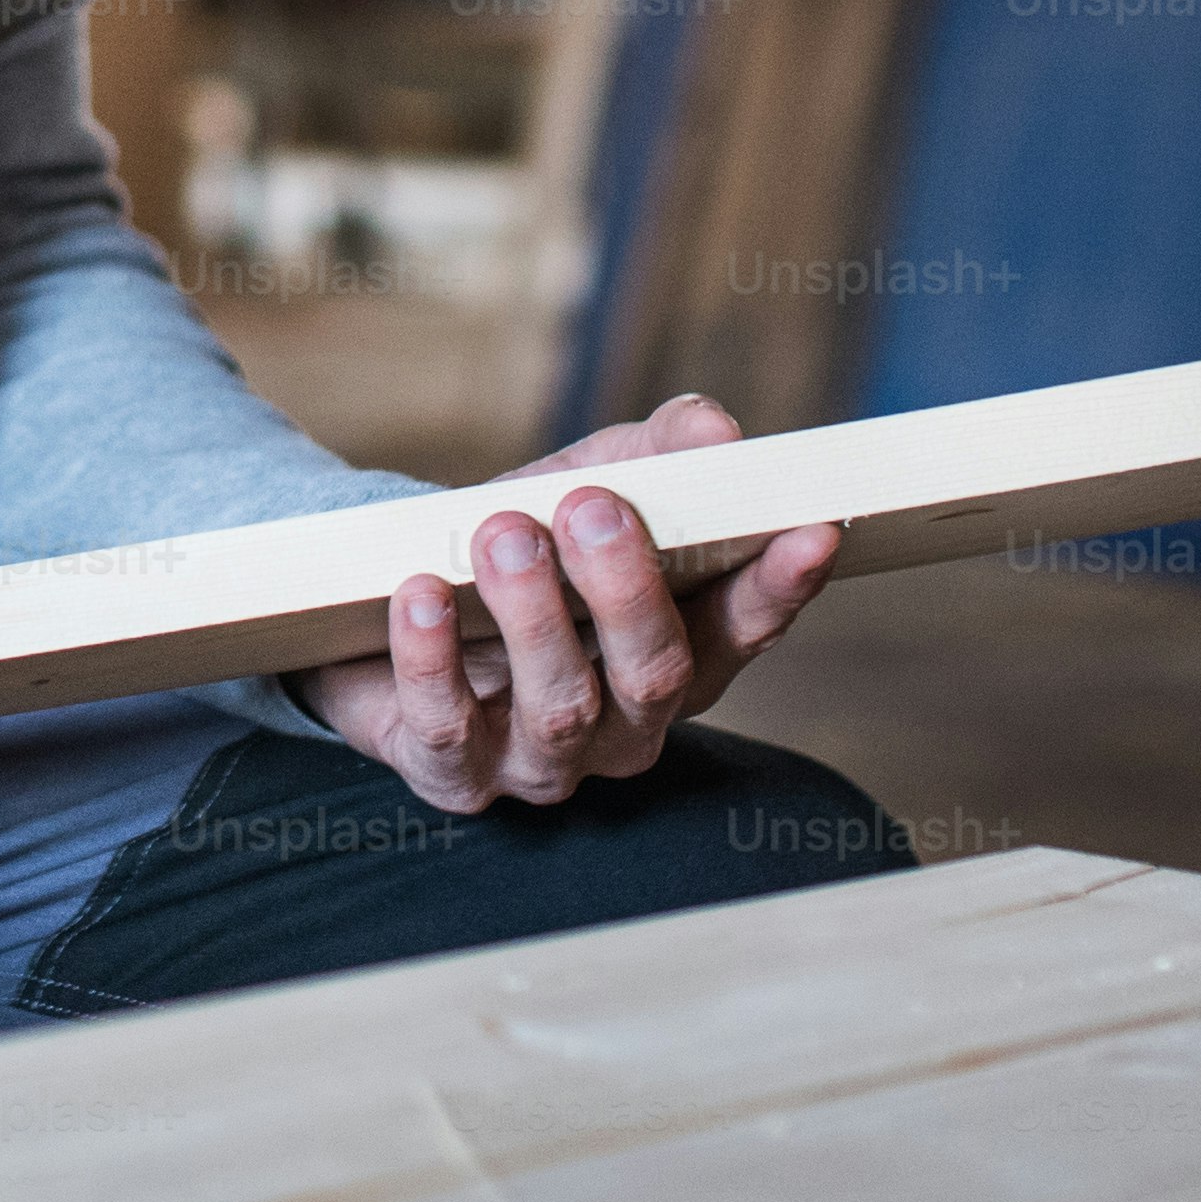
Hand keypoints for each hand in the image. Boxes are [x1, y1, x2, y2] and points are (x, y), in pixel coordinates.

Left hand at [300, 394, 840, 813]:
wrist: (391, 608)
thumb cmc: (519, 549)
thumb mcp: (586, 485)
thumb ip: (654, 455)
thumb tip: (714, 429)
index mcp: (682, 656)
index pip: (746, 628)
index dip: (779, 586)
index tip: (809, 529)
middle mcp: (627, 727)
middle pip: (656, 674)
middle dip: (627, 590)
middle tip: (593, 508)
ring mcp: (542, 761)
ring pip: (560, 705)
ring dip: (534, 613)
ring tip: (504, 533)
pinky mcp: (452, 773)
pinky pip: (447, 729)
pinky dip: (434, 658)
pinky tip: (421, 594)